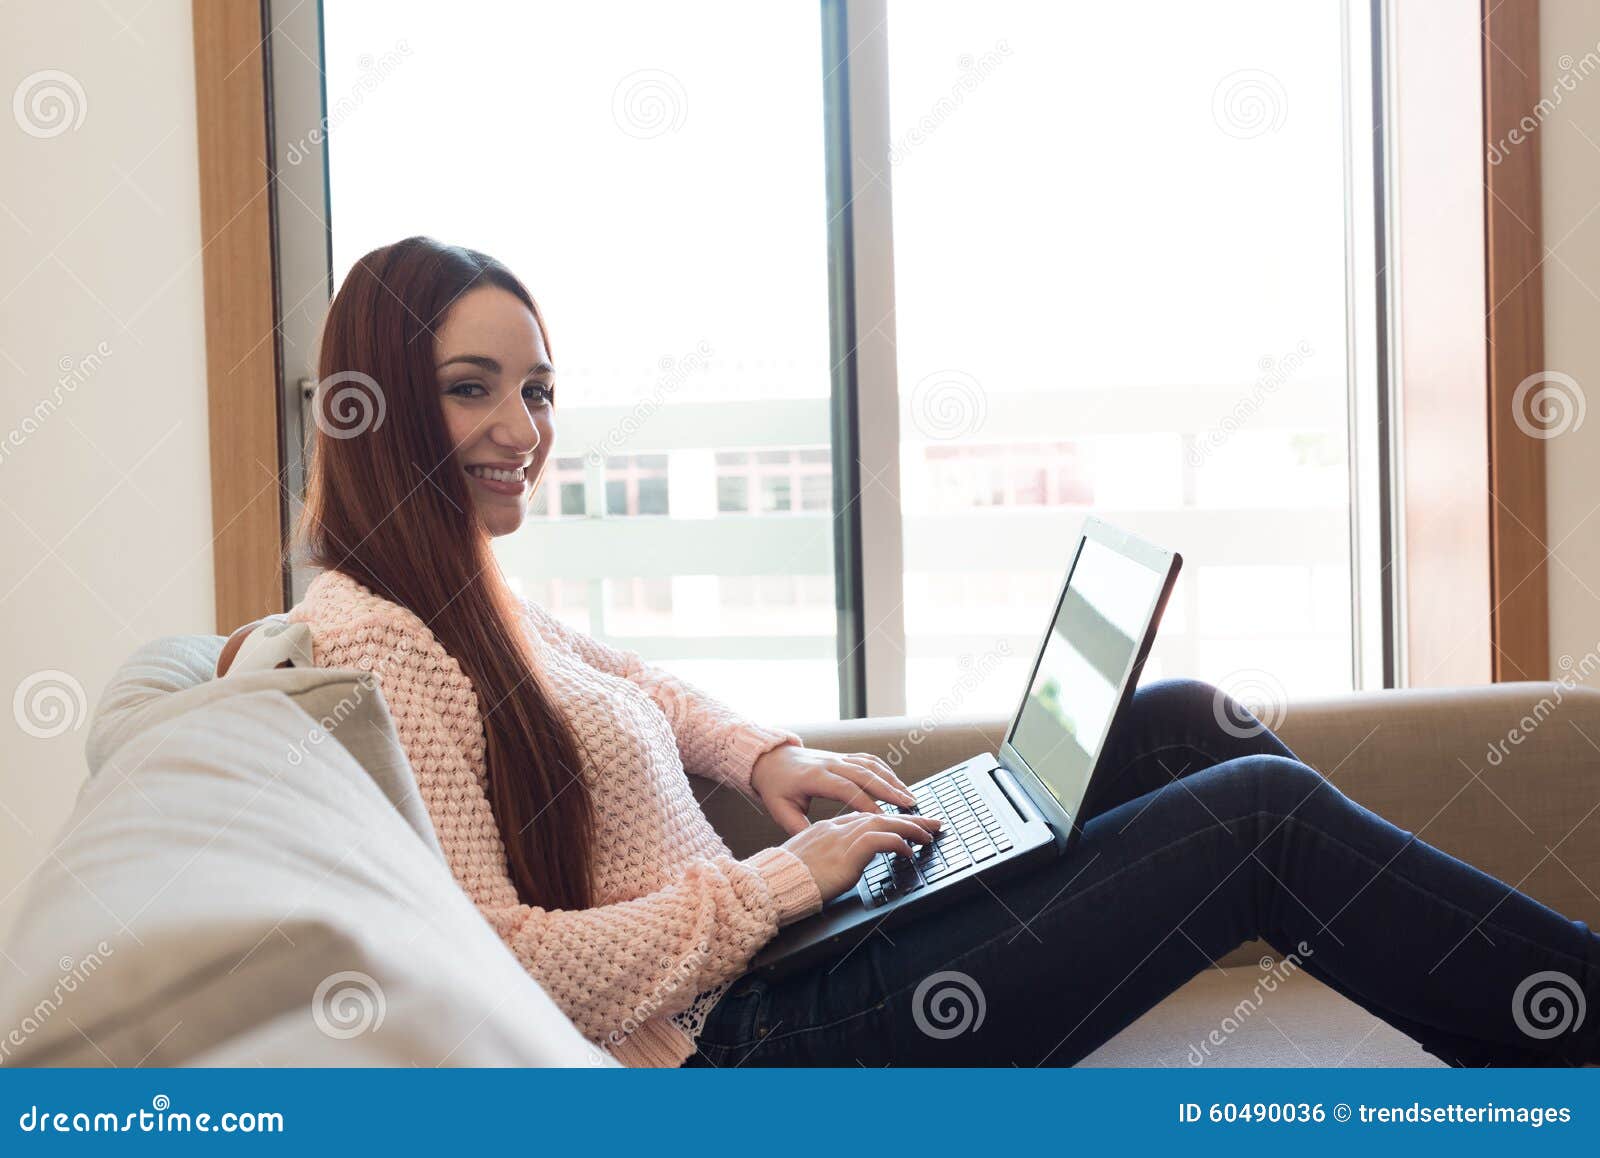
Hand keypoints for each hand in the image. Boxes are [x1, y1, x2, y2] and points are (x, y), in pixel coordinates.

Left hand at [750, 744, 919, 833]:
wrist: (769, 758)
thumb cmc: (775, 787)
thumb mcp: (780, 810)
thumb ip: (799, 827)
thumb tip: (818, 845)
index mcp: (815, 777)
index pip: (846, 789)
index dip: (866, 803)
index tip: (883, 818)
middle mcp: (830, 764)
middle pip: (865, 774)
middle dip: (889, 790)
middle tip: (910, 806)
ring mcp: (838, 758)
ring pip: (871, 766)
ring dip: (892, 781)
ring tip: (910, 798)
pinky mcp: (843, 757)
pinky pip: (868, 761)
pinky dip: (886, 772)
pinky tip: (898, 784)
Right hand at [780, 811, 942, 901]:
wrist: (771, 886)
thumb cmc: (785, 880)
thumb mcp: (807, 864)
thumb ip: (824, 859)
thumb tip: (835, 867)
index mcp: (825, 829)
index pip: (863, 817)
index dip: (886, 820)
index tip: (902, 825)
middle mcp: (836, 829)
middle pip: (878, 815)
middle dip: (907, 819)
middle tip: (930, 823)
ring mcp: (841, 839)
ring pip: (884, 823)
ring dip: (910, 828)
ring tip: (928, 835)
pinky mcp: (848, 853)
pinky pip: (882, 841)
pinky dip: (899, 842)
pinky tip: (909, 851)